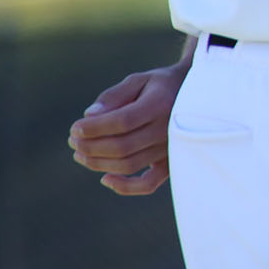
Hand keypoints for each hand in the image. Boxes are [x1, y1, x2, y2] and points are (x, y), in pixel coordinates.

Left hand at [68, 60, 188, 194]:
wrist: (196, 95)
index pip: (122, 122)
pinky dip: (125, 187)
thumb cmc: (160, 86)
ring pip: (128, 165)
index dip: (94, 128)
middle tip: (73, 141)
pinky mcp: (169, 164)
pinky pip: (148, 184)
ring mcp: (169, 150)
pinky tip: (106, 179)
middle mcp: (167, 130)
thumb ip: (113, 96)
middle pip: (122, 146)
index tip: (75, 128)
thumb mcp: (138, 80)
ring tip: (80, 154)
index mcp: (160, 105)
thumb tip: (89, 116)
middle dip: (90, 146)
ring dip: (98, 163)